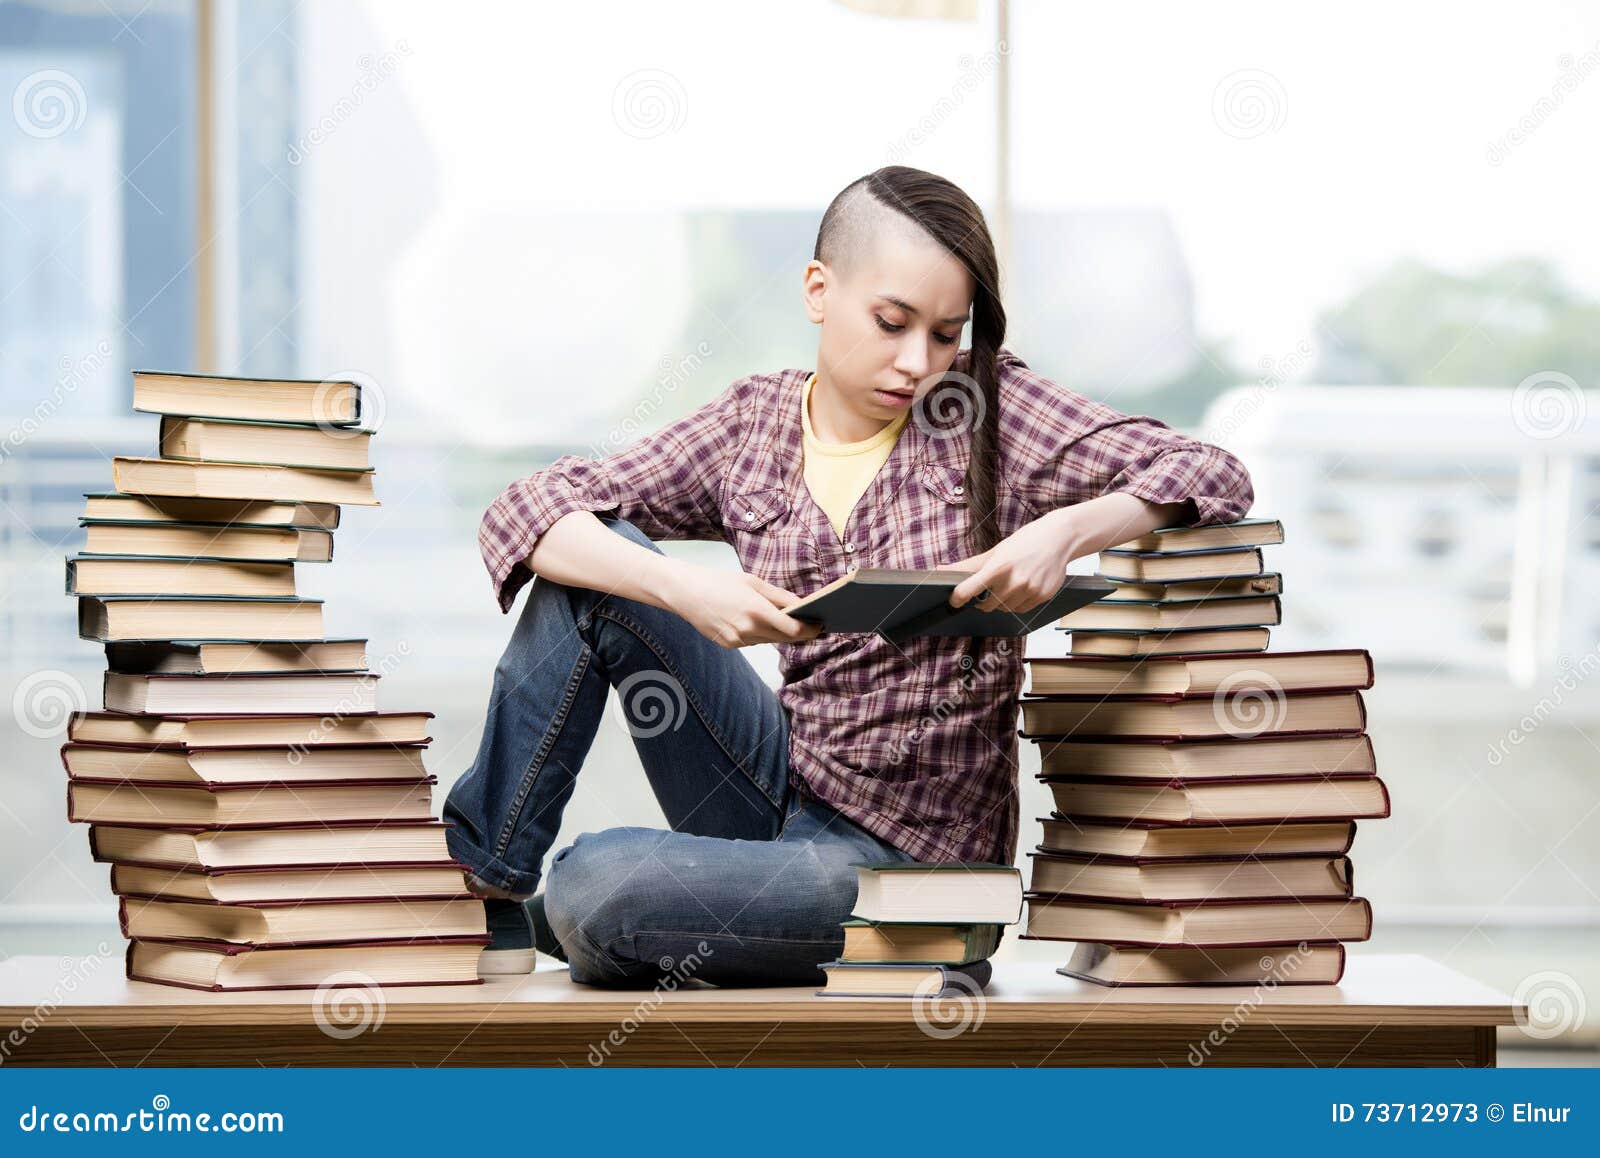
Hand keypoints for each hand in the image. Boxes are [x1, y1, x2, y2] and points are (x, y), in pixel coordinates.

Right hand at [664, 564, 822, 648]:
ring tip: (790, 622)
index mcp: (756, 610)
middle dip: (800, 632)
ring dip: (780, 632)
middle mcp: (748, 629)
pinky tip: (759, 622)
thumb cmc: (718, 581)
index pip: (793, 629)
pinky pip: (753, 641)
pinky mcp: (729, 644)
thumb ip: (779, 596)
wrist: (684, 592)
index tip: (820, 625)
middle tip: (813, 625)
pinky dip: (760, 633)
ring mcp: (737, 640)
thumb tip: (801, 604)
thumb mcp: (752, 582)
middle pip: (785, 638)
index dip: (810, 629)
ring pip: (769, 640)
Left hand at [938, 508, 1082, 614]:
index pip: (968, 590)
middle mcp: (1014, 581)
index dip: (957, 598)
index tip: (954, 600)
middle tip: (990, 585)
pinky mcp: (1042, 597)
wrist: (1060, 537)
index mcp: (998, 567)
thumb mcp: (996, 551)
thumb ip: (969, 565)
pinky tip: (1023, 586)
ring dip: (1001, 601)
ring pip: (1004, 609)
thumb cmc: (1025, 541)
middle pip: (986, 605)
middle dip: (984, 599)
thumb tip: (940, 570)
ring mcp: (1030, 591)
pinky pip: (1021, 610)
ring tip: (1011, 582)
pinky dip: (1017, 602)